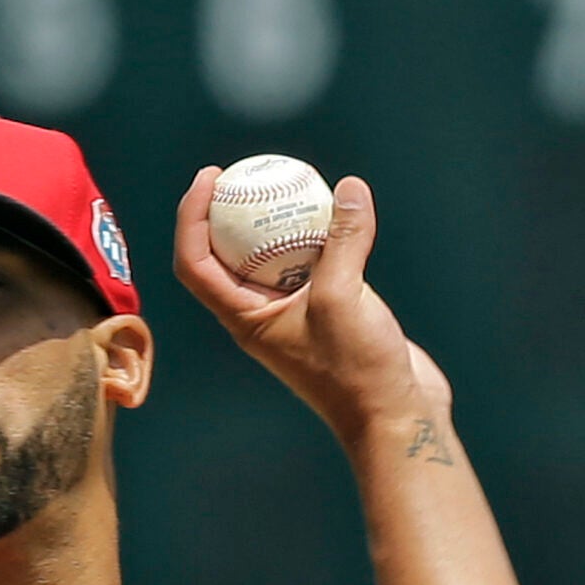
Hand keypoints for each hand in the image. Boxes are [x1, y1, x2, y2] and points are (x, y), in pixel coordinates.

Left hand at [171, 169, 448, 444]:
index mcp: (243, 318)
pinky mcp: (328, 310)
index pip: (195, 263)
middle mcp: (260, 315)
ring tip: (288, 179)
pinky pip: (314, 262)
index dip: (192, 217)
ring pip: (274, 257)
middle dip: (228, 210)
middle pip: (227, 254)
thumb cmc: (356, 369)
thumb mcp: (344, 297)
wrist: (393, 416)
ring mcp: (294, 313)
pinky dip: (319, 234)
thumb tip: (348, 188)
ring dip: (276, 220)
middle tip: (244, 169)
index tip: (210, 178)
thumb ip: (343, 241)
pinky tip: (338, 206)